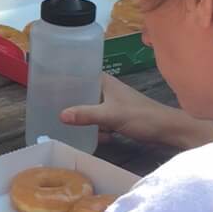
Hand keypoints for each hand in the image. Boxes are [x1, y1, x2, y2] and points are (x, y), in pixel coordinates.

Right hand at [60, 73, 212, 149]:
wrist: (168, 130)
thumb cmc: (142, 116)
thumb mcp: (111, 116)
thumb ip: (87, 115)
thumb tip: (60, 115)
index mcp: (104, 81)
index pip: (78, 73)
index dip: (62, 78)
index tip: (44, 85)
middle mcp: (106, 89)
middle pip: (81, 93)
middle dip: (68, 102)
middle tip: (47, 108)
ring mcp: (112, 104)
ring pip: (89, 109)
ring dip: (81, 118)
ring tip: (61, 125)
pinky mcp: (117, 118)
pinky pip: (98, 121)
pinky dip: (94, 129)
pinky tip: (85, 137)